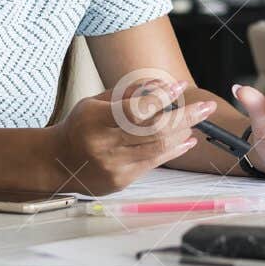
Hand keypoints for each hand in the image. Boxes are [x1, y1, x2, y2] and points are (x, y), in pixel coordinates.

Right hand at [52, 77, 210, 194]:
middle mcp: (105, 145)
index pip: (134, 110)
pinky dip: (174, 149)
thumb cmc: (80, 126)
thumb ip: (129, 93)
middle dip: (185, 117)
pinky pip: (155, 162)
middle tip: (206, 106)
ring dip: (183, 132)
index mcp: (95, 121)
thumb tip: (164, 84)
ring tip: (198, 119)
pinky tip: (186, 139)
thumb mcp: (96, 102)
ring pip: (158, 148)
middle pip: (153, 131)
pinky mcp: (122, 180)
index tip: (179, 86)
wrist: (58, 163)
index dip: (160, 98)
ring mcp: (114, 166)